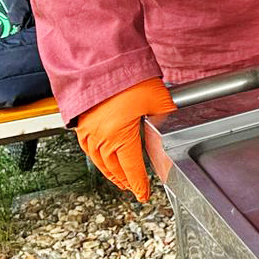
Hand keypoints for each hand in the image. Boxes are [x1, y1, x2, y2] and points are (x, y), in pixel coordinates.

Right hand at [73, 77, 173, 202]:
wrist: (103, 62)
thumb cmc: (129, 80)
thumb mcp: (159, 100)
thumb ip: (167, 118)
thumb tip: (178, 127)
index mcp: (120, 137)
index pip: (132, 169)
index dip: (139, 184)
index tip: (143, 195)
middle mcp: (101, 138)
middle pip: (114, 167)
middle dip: (124, 180)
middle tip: (132, 188)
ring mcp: (88, 130)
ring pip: (98, 160)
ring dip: (109, 171)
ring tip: (117, 178)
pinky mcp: (81, 121)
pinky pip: (87, 147)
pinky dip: (95, 157)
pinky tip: (99, 157)